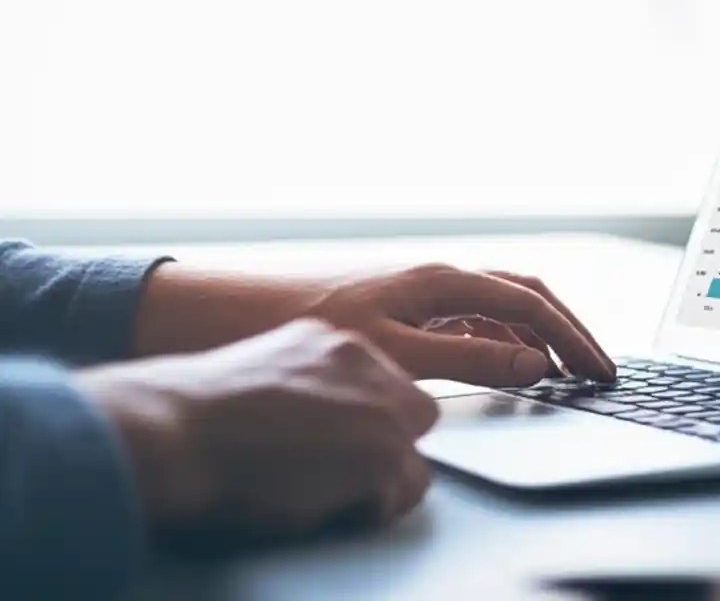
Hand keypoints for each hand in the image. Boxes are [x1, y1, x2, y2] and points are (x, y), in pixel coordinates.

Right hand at [76, 320, 436, 536]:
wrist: (172, 429)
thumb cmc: (191, 415)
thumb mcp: (258, 376)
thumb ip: (302, 388)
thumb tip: (316, 424)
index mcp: (328, 340)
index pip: (382, 383)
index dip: (366, 422)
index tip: (338, 446)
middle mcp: (362, 361)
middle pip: (414, 410)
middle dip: (387, 445)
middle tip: (340, 474)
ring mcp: (378, 404)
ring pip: (412, 456)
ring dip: (377, 481)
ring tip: (323, 494)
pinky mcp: (382, 449)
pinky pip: (404, 492)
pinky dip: (371, 510)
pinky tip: (323, 506)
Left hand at [134, 264, 614, 386]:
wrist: (247, 313)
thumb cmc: (314, 325)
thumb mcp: (398, 350)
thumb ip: (469, 358)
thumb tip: (533, 364)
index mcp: (444, 280)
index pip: (529, 303)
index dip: (571, 337)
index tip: (598, 369)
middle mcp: (443, 280)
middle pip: (527, 296)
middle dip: (568, 330)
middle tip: (599, 368)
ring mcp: (429, 294)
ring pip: (505, 308)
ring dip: (541, 336)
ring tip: (567, 369)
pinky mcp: (413, 311)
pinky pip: (478, 323)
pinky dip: (507, 343)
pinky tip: (512, 366)